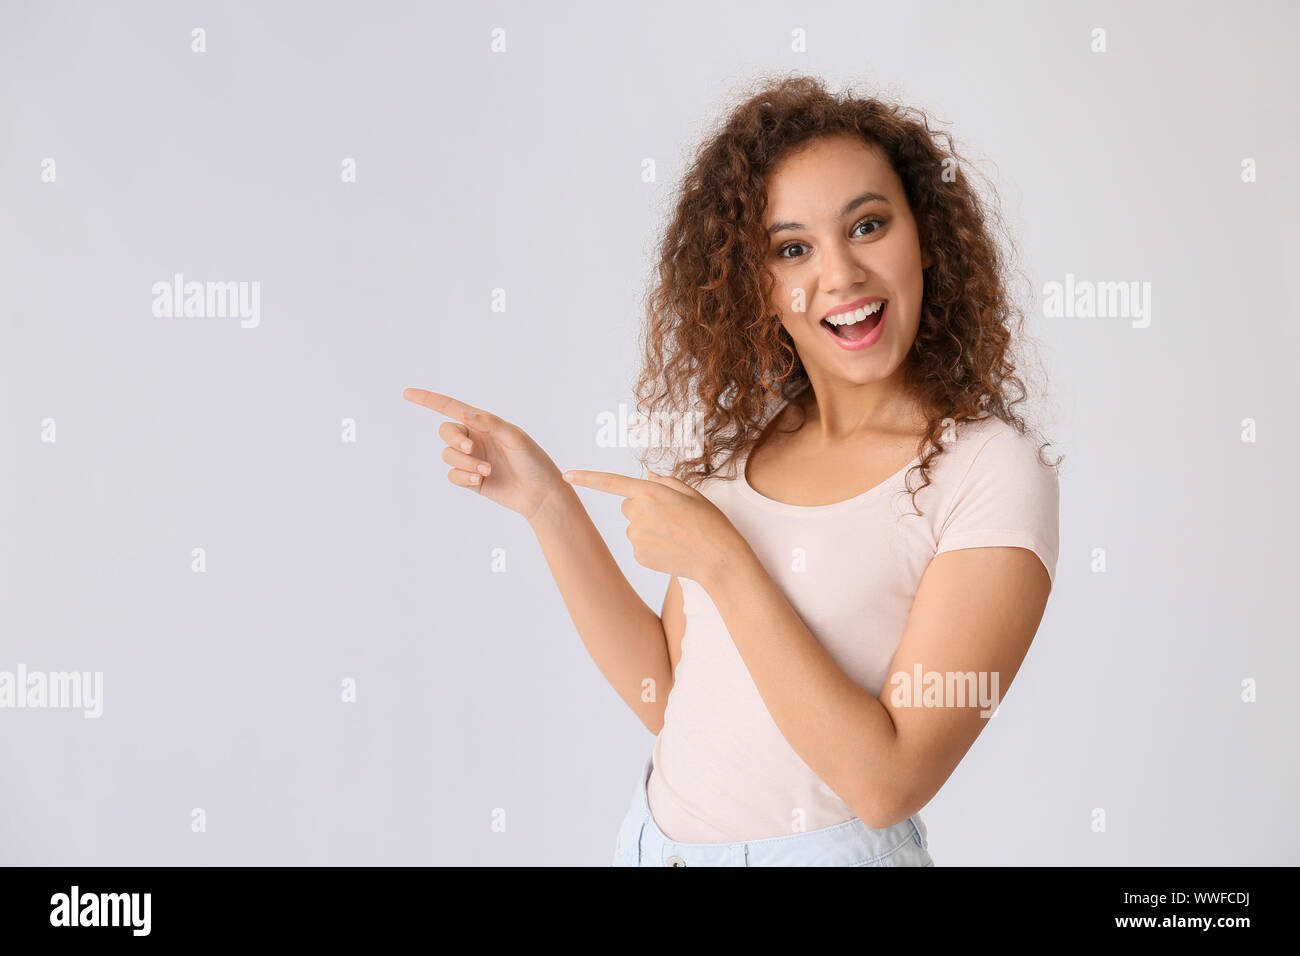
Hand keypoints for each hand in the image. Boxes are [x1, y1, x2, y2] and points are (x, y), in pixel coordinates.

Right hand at [402, 388, 566, 523]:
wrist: (540, 493)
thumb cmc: (533, 461)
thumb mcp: (514, 437)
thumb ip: (489, 423)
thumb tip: (463, 412)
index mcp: (484, 423)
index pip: (451, 407)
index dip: (428, 400)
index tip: (407, 393)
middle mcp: (475, 438)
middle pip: (445, 431)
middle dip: (454, 439)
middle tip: (471, 447)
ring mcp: (471, 459)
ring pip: (448, 455)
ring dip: (464, 461)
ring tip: (486, 470)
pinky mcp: (470, 479)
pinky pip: (452, 474)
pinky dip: (463, 475)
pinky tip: (479, 479)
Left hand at [561, 467, 748, 585]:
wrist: (718, 558)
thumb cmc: (709, 523)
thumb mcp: (692, 494)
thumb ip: (665, 483)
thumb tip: (647, 477)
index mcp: (651, 492)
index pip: (611, 482)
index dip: (587, 478)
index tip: (567, 475)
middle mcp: (638, 512)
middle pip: (628, 506)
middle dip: (643, 509)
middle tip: (671, 519)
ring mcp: (636, 536)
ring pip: (634, 528)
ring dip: (649, 529)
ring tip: (675, 536)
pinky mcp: (639, 555)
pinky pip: (639, 547)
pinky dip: (652, 548)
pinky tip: (671, 550)